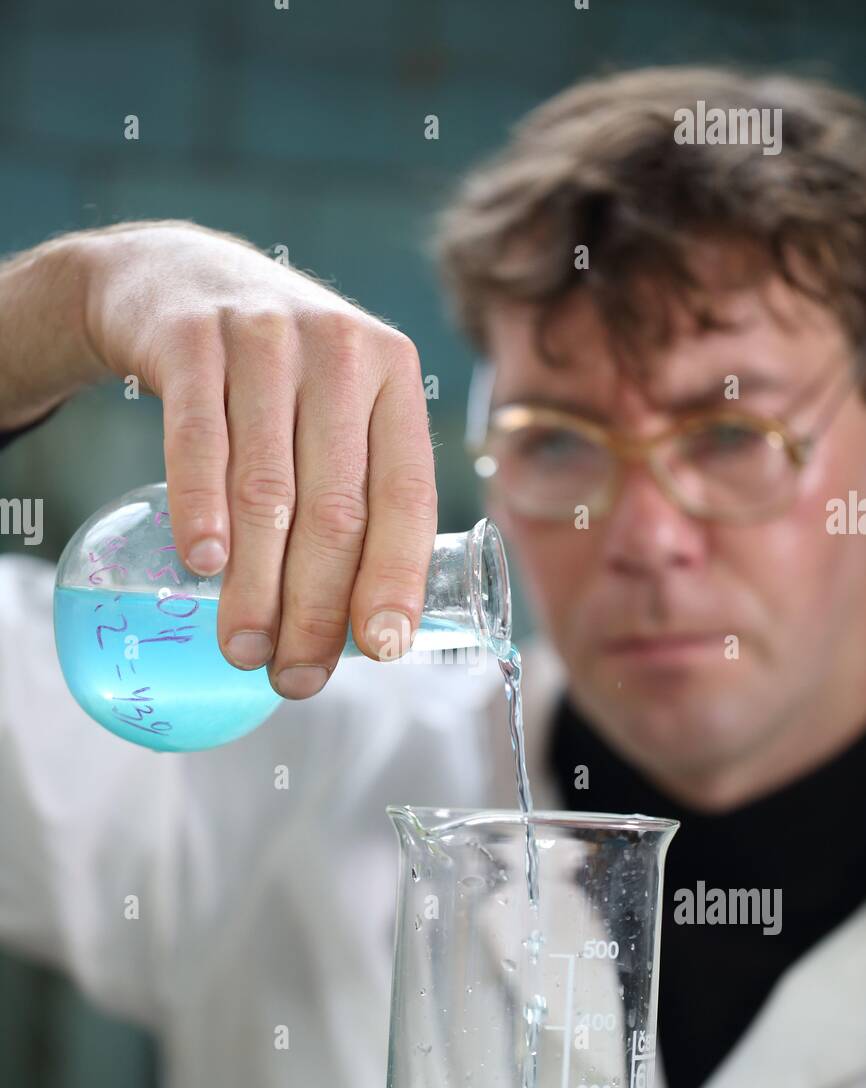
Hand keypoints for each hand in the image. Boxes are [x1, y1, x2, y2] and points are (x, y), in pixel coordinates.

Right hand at [79, 220, 436, 694]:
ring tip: (243, 649)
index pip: (406, 496)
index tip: (381, 652)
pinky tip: (203, 566)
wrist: (175, 277)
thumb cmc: (272, 377)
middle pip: (337, 508)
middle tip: (294, 677)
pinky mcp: (191, 336)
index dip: (396, 580)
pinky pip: (198, 439)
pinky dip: (201, 510)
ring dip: (255, 585)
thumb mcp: (334, 409)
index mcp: (394, 379)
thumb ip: (355, 489)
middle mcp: (341, 352)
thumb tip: (362, 632)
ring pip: (268, 490)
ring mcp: (266, 337)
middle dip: (317, 608)